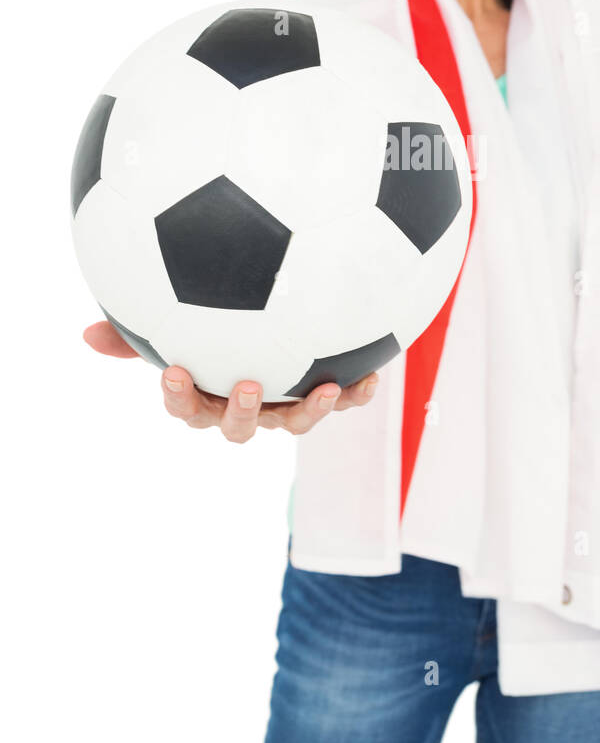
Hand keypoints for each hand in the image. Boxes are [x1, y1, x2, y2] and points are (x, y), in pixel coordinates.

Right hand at [82, 319, 378, 442]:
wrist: (285, 318)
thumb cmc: (218, 319)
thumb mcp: (178, 316)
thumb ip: (137, 333)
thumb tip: (86, 334)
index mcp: (210, 393)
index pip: (186, 407)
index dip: (179, 397)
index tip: (174, 372)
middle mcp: (249, 405)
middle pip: (240, 426)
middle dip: (243, 412)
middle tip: (249, 385)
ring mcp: (288, 404)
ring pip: (295, 423)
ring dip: (309, 410)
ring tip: (323, 387)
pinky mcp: (326, 392)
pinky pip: (343, 401)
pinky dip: (356, 394)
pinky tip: (370, 377)